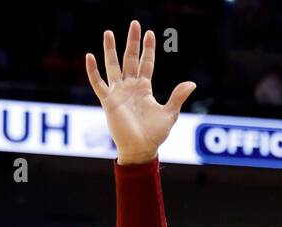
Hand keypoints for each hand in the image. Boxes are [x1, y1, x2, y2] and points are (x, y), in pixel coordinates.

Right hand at [84, 21, 195, 164]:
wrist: (141, 149)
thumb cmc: (155, 134)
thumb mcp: (170, 113)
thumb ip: (178, 96)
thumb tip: (192, 83)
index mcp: (144, 88)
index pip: (147, 63)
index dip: (148, 49)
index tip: (150, 33)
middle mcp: (130, 86)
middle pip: (130, 59)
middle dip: (132, 42)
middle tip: (134, 24)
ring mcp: (118, 92)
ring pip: (113, 66)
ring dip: (110, 50)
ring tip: (109, 32)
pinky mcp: (108, 101)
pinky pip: (98, 83)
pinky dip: (93, 71)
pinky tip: (89, 56)